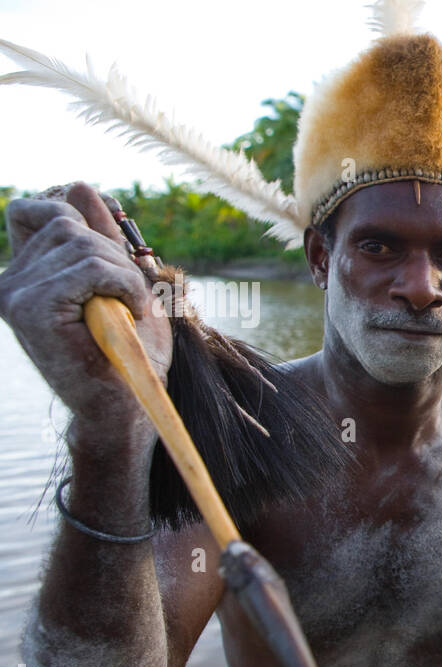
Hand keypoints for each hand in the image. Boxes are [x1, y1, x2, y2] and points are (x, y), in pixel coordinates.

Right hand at [0, 183, 170, 434]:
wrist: (123, 408)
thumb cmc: (127, 353)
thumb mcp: (121, 282)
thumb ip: (101, 237)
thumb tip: (80, 185)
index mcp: (27, 272)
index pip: (37, 208)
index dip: (78, 214)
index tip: (111, 255)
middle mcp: (11, 279)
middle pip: (66, 220)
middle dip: (112, 252)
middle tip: (128, 296)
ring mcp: (16, 293)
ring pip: (81, 243)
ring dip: (122, 273)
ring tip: (128, 310)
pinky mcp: (31, 308)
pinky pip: (87, 266)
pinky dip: (122, 284)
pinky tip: (130, 311)